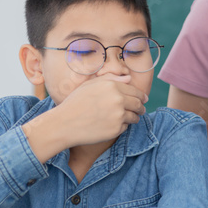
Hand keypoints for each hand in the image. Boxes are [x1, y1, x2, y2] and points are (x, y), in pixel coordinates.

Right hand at [25, 75, 147, 152]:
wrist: (64, 124)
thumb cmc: (75, 103)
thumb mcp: (90, 85)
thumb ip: (111, 79)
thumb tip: (129, 78)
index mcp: (112, 86)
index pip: (136, 92)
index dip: (141, 96)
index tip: (143, 99)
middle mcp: (118, 99)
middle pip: (138, 104)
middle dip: (141, 107)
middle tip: (141, 110)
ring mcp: (118, 115)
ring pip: (135, 116)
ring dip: (134, 117)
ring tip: (128, 118)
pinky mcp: (116, 129)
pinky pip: (125, 127)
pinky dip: (122, 126)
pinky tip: (111, 125)